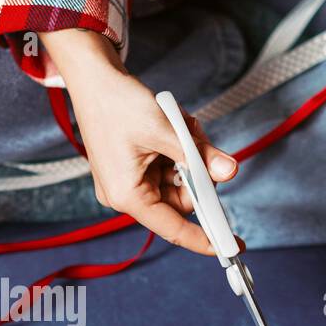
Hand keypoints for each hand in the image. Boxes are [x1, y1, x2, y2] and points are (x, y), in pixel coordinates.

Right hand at [40, 29, 238, 254]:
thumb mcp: (165, 130)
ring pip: (178, 180)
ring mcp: (129, 181)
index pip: (173, 227)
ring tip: (180, 125)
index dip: (205, 237)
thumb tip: (228, 171)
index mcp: (127, 195)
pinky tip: (173, 126)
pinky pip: (168, 168)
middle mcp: (125, 195)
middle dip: (197, 171)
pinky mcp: (133, 168)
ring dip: (189, 154)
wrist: (93, 79)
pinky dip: (179, 149)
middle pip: (180, 199)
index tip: (232, 246)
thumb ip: (198, 154)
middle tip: (199, 141)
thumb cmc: (116, 103)